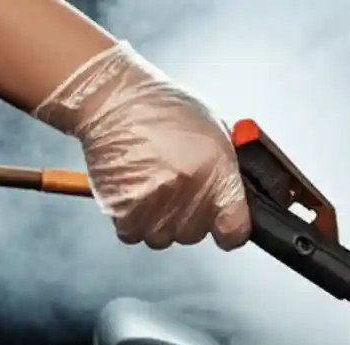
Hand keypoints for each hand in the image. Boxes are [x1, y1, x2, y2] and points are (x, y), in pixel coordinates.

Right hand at [34, 43, 251, 249]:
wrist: (113, 100)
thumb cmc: (163, 109)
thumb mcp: (214, 131)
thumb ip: (227, 170)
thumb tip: (236, 194)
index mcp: (219, 179)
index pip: (235, 232)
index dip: (230, 230)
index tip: (224, 224)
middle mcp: (191, 198)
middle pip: (196, 234)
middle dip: (189, 216)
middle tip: (176, 186)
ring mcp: (157, 209)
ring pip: (163, 237)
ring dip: (159, 220)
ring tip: (152, 185)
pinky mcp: (125, 213)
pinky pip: (133, 234)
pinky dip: (131, 219)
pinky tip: (133, 191)